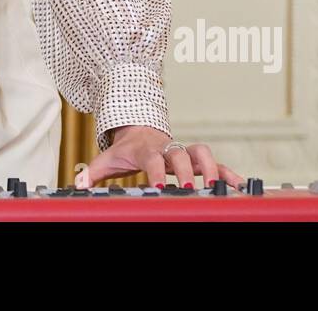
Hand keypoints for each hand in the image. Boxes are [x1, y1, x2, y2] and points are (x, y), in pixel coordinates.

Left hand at [75, 125, 244, 191]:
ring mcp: (183, 152)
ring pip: (202, 153)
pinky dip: (228, 173)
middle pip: (181, 155)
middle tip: (192, 189)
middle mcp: (168, 148)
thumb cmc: (125, 148)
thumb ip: (93, 172)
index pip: (152, 159)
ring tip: (218, 188)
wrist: (139, 128)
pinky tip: (239, 186)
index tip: (160, 186)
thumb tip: (78, 183)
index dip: (156, 171)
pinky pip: (215, 164)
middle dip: (187, 172)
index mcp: (146, 149)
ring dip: (212, 169)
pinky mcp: (195, 159)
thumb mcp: (107, 158)